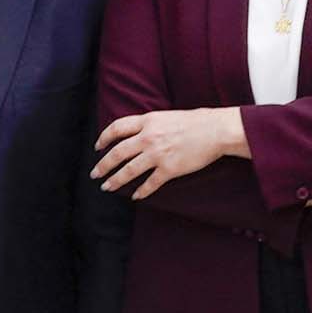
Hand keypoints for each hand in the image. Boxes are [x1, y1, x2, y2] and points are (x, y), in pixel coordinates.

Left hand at [93, 107, 246, 197]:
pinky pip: (150, 184)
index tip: (98, 147)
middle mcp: (148, 138)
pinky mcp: (169, 169)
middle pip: (117, 153)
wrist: (216, 130)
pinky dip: (141, 192)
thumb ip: (149, 124)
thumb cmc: (195, 121)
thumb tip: (136, 133)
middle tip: (95, 174)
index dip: (104, 138)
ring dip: (115, 180)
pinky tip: (136, 196)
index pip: (116, 128)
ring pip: (128, 171)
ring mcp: (158, 154)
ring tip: (107, 187)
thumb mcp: (166, 116)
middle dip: (103, 165)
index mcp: (147, 121)